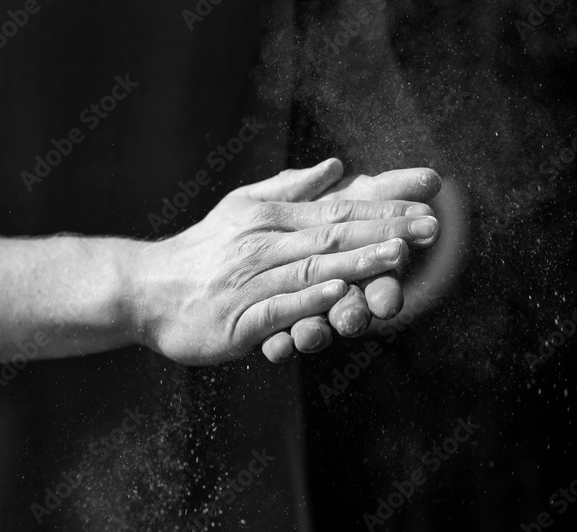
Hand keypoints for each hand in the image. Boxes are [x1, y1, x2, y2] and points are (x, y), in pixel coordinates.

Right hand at [129, 159, 437, 365]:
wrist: (147, 289)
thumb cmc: (201, 251)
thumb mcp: (242, 206)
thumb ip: (289, 188)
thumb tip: (336, 167)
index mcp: (268, 216)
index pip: (335, 208)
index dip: (384, 206)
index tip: (429, 201)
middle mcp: (262, 244)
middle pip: (330, 235)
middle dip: (383, 230)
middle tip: (430, 228)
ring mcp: (250, 282)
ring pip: (309, 269)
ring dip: (355, 262)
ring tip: (396, 256)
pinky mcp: (238, 319)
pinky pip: (279, 307)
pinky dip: (309, 298)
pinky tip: (338, 291)